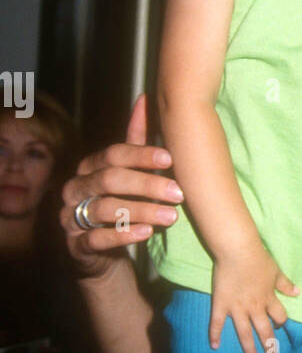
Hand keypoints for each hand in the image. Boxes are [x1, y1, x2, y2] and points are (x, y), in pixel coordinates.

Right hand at [60, 93, 183, 277]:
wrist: (104, 254)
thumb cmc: (121, 206)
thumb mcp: (130, 172)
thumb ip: (135, 140)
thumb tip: (147, 98)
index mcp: (90, 167)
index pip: (113, 154)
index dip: (141, 155)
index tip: (170, 158)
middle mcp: (76, 188)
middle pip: (109, 179)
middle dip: (147, 184)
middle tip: (179, 192)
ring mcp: (71, 216)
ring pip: (105, 208)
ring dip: (141, 210)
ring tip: (171, 216)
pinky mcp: (76, 245)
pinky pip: (96, 238)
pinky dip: (122, 234)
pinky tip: (146, 233)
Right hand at [210, 241, 297, 352]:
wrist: (237, 251)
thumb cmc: (258, 258)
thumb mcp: (275, 271)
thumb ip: (285, 284)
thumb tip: (298, 292)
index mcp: (268, 298)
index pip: (279, 316)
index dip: (281, 321)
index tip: (280, 325)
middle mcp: (254, 307)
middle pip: (264, 330)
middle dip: (269, 344)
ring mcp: (237, 308)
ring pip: (244, 333)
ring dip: (249, 348)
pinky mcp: (221, 304)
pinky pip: (217, 323)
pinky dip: (215, 335)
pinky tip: (214, 346)